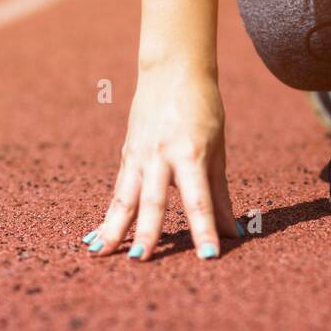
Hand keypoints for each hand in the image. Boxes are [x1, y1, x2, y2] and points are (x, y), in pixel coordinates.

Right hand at [82, 65, 239, 260]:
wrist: (172, 70)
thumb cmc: (203, 109)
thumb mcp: (217, 149)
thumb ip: (220, 194)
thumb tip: (234, 232)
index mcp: (190, 154)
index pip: (199, 201)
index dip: (204, 230)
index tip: (209, 256)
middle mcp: (161, 156)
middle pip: (153, 201)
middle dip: (147, 232)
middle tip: (141, 260)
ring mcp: (139, 155)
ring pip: (125, 197)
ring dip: (113, 227)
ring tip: (100, 252)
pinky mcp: (126, 155)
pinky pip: (119, 190)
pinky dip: (109, 214)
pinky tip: (97, 236)